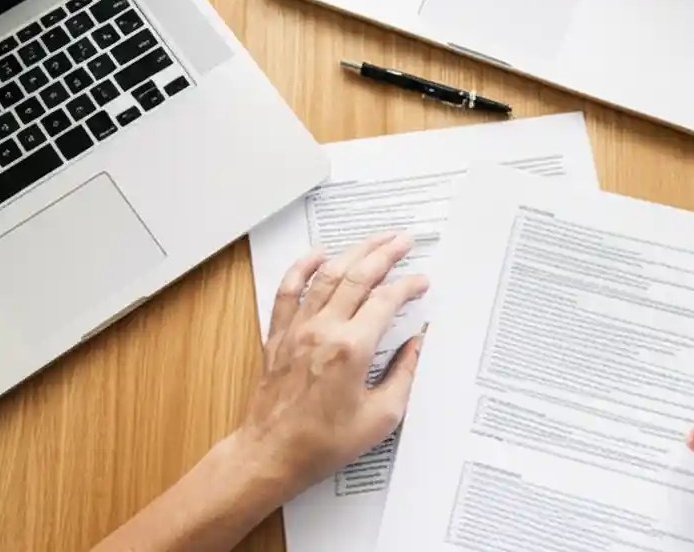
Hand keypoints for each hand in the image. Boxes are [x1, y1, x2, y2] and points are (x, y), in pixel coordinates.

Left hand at [239, 232, 429, 500]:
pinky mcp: (278, 335)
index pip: (386, 300)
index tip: (421, 282)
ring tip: (373, 239)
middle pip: (359, 276)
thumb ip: (404, 374)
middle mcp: (323, 331)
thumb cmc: (323, 443)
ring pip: (327, 275)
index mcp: (352, 349)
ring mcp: (297, 329)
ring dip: (353, 251)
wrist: (272, 454)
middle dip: (385, 253)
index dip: (408, 286)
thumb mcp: (381, 417)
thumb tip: (418, 345)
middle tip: (404, 240)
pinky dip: (303, 267)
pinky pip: (289, 290)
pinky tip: (318, 255)